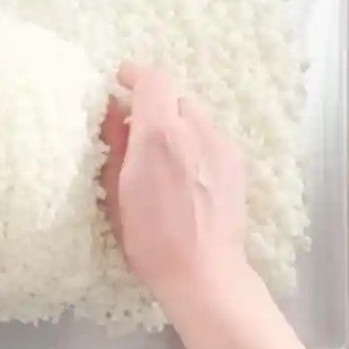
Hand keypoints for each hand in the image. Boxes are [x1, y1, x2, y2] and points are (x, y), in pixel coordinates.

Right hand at [100, 63, 248, 304]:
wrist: (203, 273)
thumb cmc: (150, 240)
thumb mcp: (117, 193)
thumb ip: (115, 147)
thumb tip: (112, 117)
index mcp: (158, 134)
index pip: (152, 81)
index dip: (134, 75)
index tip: (120, 80)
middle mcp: (194, 130)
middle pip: (173, 98)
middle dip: (152, 106)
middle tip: (134, 130)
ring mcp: (220, 146)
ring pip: (193, 118)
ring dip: (174, 125)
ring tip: (161, 157)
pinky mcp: (236, 163)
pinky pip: (209, 138)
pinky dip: (193, 143)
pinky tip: (185, 174)